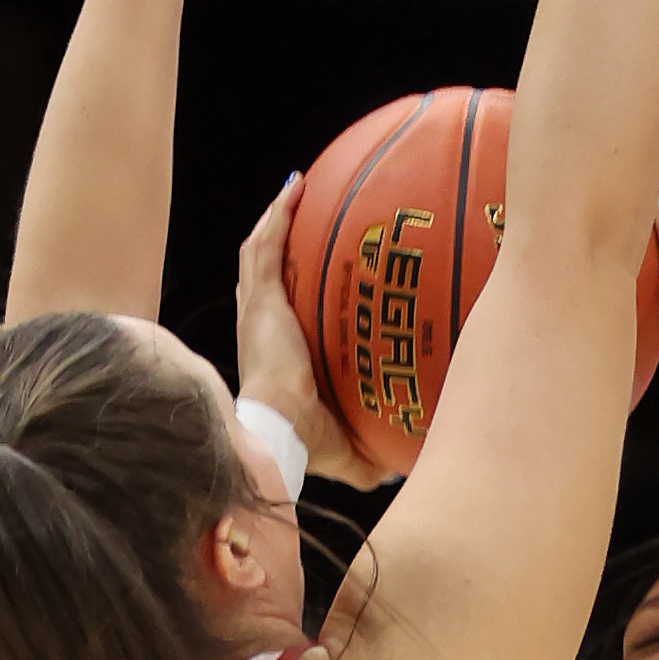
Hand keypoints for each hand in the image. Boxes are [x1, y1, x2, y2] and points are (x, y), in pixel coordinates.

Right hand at [236, 176, 373, 489]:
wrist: (283, 432)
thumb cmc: (308, 444)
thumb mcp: (350, 452)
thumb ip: (372, 458)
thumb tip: (401, 471)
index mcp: (277, 356)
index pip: (281, 313)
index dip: (292, 291)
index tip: (316, 273)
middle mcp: (261, 327)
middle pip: (267, 274)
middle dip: (282, 245)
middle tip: (306, 218)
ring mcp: (257, 311)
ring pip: (261, 252)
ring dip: (276, 221)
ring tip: (297, 190)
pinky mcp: (259, 301)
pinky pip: (265, 246)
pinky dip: (277, 216)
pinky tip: (294, 189)